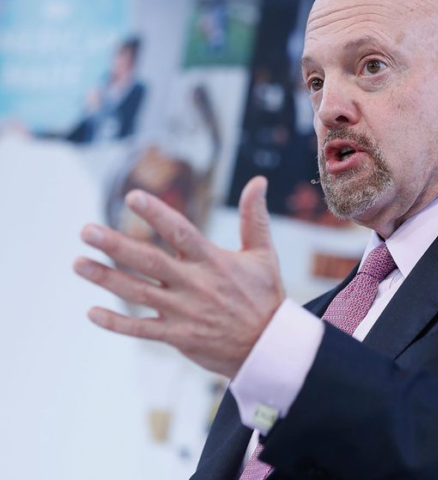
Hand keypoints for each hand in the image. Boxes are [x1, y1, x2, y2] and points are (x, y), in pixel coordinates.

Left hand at [74, 176, 284, 377]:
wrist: (269, 346)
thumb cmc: (264, 296)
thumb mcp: (263, 254)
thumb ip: (255, 217)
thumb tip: (258, 181)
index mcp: (214, 262)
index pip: (181, 232)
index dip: (156, 214)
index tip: (131, 197)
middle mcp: (195, 284)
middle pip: (149, 262)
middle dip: (115, 246)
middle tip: (86, 231)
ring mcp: (184, 312)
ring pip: (137, 293)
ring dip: (106, 278)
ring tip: (78, 263)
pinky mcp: (178, 336)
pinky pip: (141, 330)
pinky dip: (116, 323)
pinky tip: (92, 312)